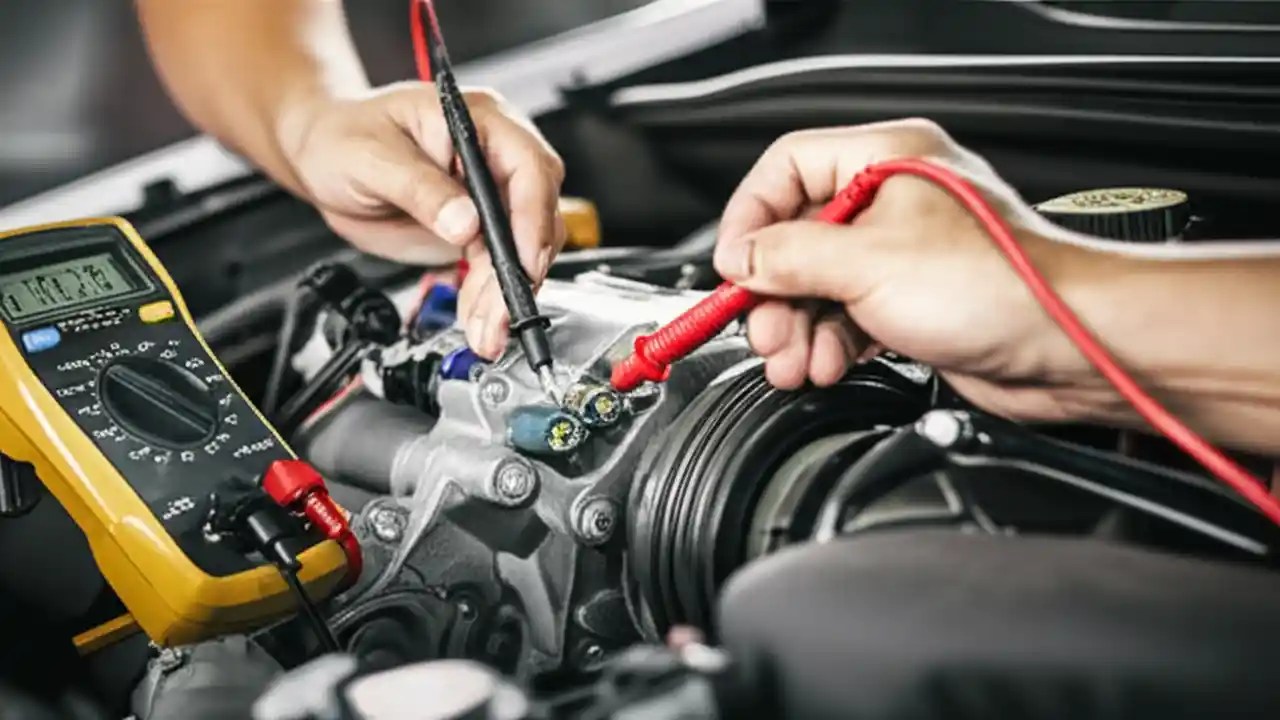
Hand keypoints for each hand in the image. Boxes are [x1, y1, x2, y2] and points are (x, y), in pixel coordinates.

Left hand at [277, 83, 565, 357]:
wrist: (323, 159)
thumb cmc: (343, 137)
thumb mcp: (372, 158)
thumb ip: (421, 189)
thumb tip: (466, 223)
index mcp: (479, 121)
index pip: (529, 165)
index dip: (532, 216)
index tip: (522, 261)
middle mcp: (495, 156)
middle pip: (535, 214)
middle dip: (520, 269)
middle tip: (498, 313)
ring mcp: (491, 194)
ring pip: (524, 248)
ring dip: (507, 292)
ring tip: (485, 328)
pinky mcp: (480, 228)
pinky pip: (500, 266)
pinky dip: (492, 296)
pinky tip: (479, 317)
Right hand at [713, 119, 1113, 421]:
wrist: (1067, 346)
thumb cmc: (999, 286)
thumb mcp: (867, 264)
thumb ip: (789, 257)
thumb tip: (742, 259)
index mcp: (885, 160)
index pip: (787, 168)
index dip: (751, 217)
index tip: (734, 266)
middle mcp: (891, 201)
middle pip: (796, 237)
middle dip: (773, 292)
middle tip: (764, 330)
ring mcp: (901, 254)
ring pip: (818, 284)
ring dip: (797, 328)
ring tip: (793, 361)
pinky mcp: (911, 302)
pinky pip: (845, 316)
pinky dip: (828, 343)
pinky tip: (826, 364)